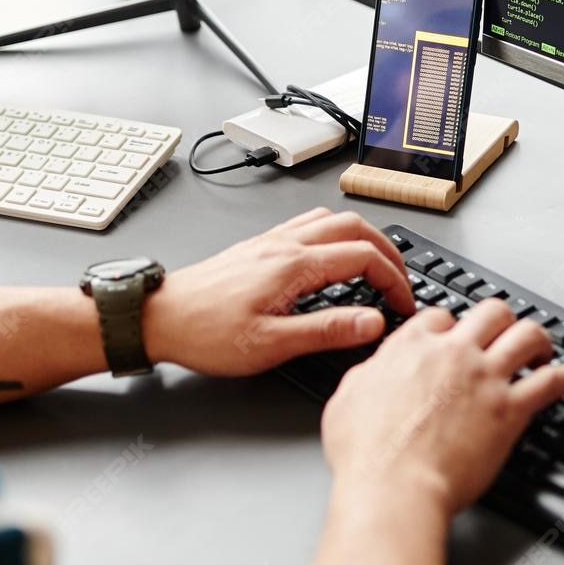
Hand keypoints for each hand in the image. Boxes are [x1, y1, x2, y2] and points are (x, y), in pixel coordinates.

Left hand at [141, 207, 415, 375]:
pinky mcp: (258, 248)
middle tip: (400, 281)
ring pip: (331, 220)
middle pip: (354, 227)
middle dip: (387, 251)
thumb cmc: (205, 333)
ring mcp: (270, 242)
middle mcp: (284, 245)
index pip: (364, 257)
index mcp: (294, 265)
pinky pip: (307, 225)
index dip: (394, 280)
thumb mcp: (272, 344)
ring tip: (375, 265)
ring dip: (362, 238)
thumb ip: (327, 330)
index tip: (403, 305)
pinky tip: (330, 258)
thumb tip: (373, 322)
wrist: (160, 318)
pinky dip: (334, 235)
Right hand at [320, 300, 563, 517]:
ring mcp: (485, 378)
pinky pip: (551, 382)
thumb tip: (377, 368)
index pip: (439, 317)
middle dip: (500, 320)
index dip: (450, 326)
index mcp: (411, 347)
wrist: (394, 487)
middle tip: (503, 333)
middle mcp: (452, 354)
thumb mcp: (346, 399)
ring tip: (542, 349)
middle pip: (490, 312)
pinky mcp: (510, 409)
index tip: (455, 338)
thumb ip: (370, 374)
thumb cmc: (367, 455)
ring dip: (538, 339)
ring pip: (526, 334)